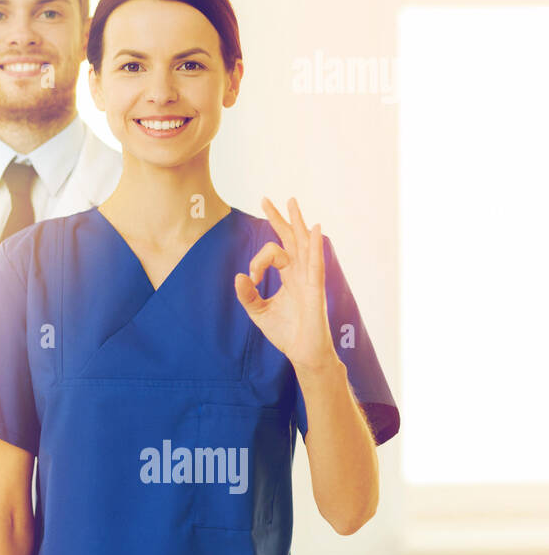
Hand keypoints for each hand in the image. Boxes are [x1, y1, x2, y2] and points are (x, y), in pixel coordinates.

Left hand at [234, 197, 337, 371]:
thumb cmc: (287, 333)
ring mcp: (310, 279)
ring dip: (297, 223)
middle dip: (279, 219)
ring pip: (303, 245)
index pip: (274, 253)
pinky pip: (316, 264)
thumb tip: (239, 277)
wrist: (303, 354)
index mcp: (290, 276)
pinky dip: (314, 246)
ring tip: (291, 202)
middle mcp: (301, 273)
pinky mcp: (315, 290)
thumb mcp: (259, 312)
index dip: (257, 261)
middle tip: (266, 199)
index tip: (251, 277)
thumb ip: (248, 295)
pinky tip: (314, 229)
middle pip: (291, 239)